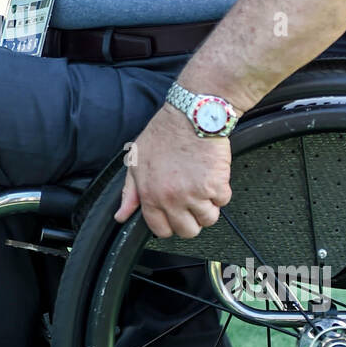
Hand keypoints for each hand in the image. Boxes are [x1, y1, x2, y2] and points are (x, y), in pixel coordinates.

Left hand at [115, 103, 232, 236]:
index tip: (175, 214)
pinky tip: (212, 176)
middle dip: (191, 219)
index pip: (161, 230)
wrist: (191, 115)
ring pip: (208, 219)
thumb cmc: (164, 133)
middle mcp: (172, 198)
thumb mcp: (136, 162)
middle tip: (192, 202)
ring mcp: (195, 194)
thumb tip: (122, 215)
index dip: (170, 224)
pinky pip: (223, 201)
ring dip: (208, 206)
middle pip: (188, 231)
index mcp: (150, 195)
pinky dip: (221, 191)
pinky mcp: (216, 185)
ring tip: (202, 186)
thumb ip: (129, 192)